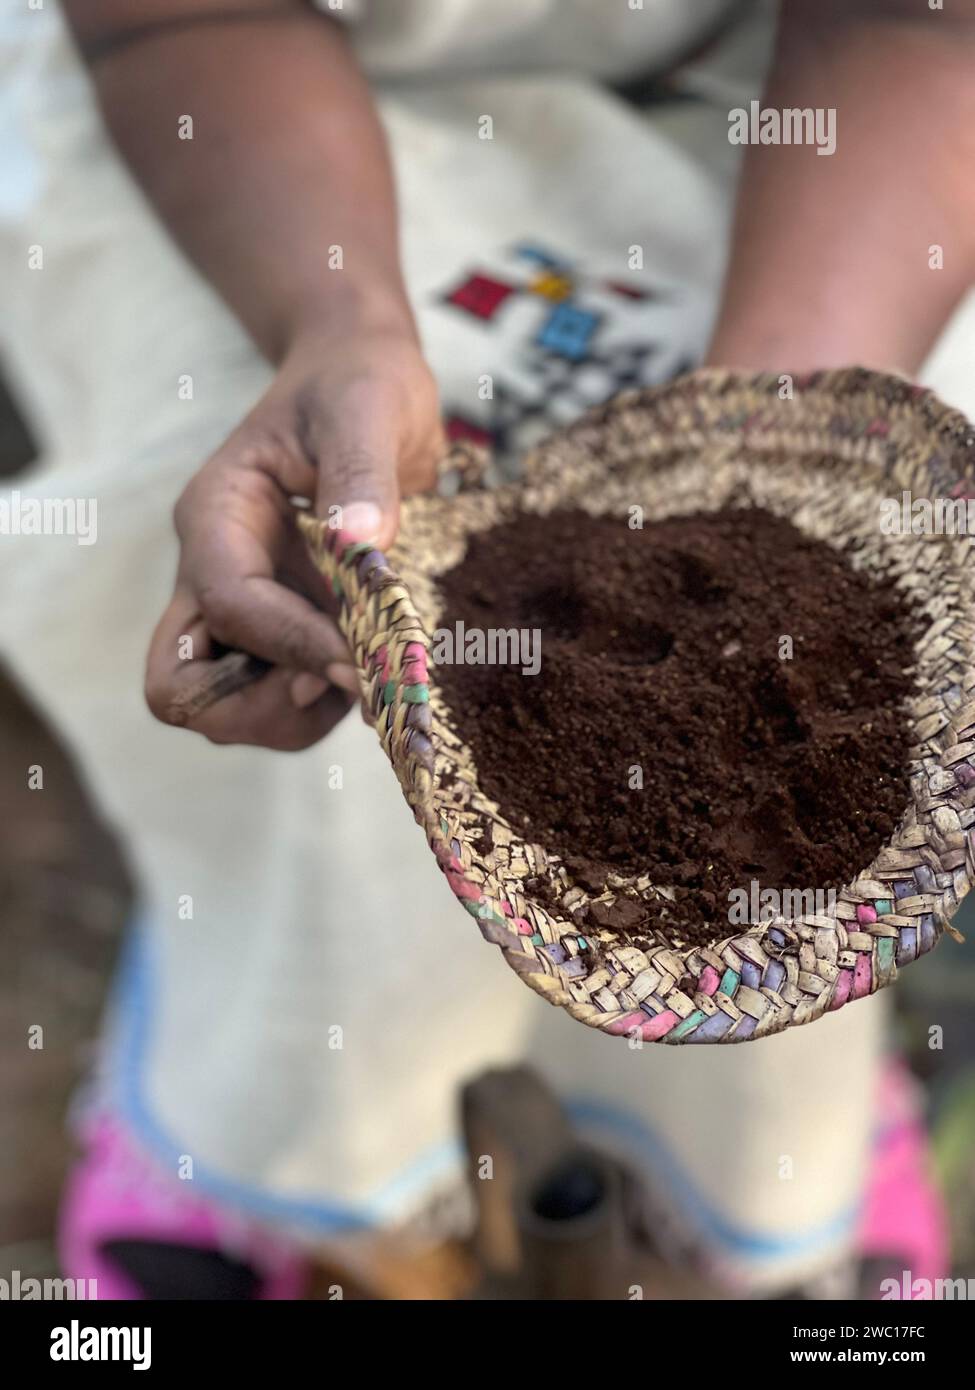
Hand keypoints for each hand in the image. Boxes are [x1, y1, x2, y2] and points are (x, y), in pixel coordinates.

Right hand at [145, 330, 442, 749]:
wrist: (363, 383)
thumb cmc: (358, 384)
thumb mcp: (367, 408)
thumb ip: (362, 472)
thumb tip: (363, 548)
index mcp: (216, 516)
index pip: (228, 605)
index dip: (293, 644)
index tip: (364, 659)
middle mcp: (212, 572)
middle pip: (181, 686)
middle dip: (255, 709)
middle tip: (342, 686)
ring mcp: (241, 608)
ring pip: (223, 709)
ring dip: (292, 717)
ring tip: (369, 677)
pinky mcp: (278, 630)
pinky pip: (276, 700)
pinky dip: (317, 709)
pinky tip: (372, 671)